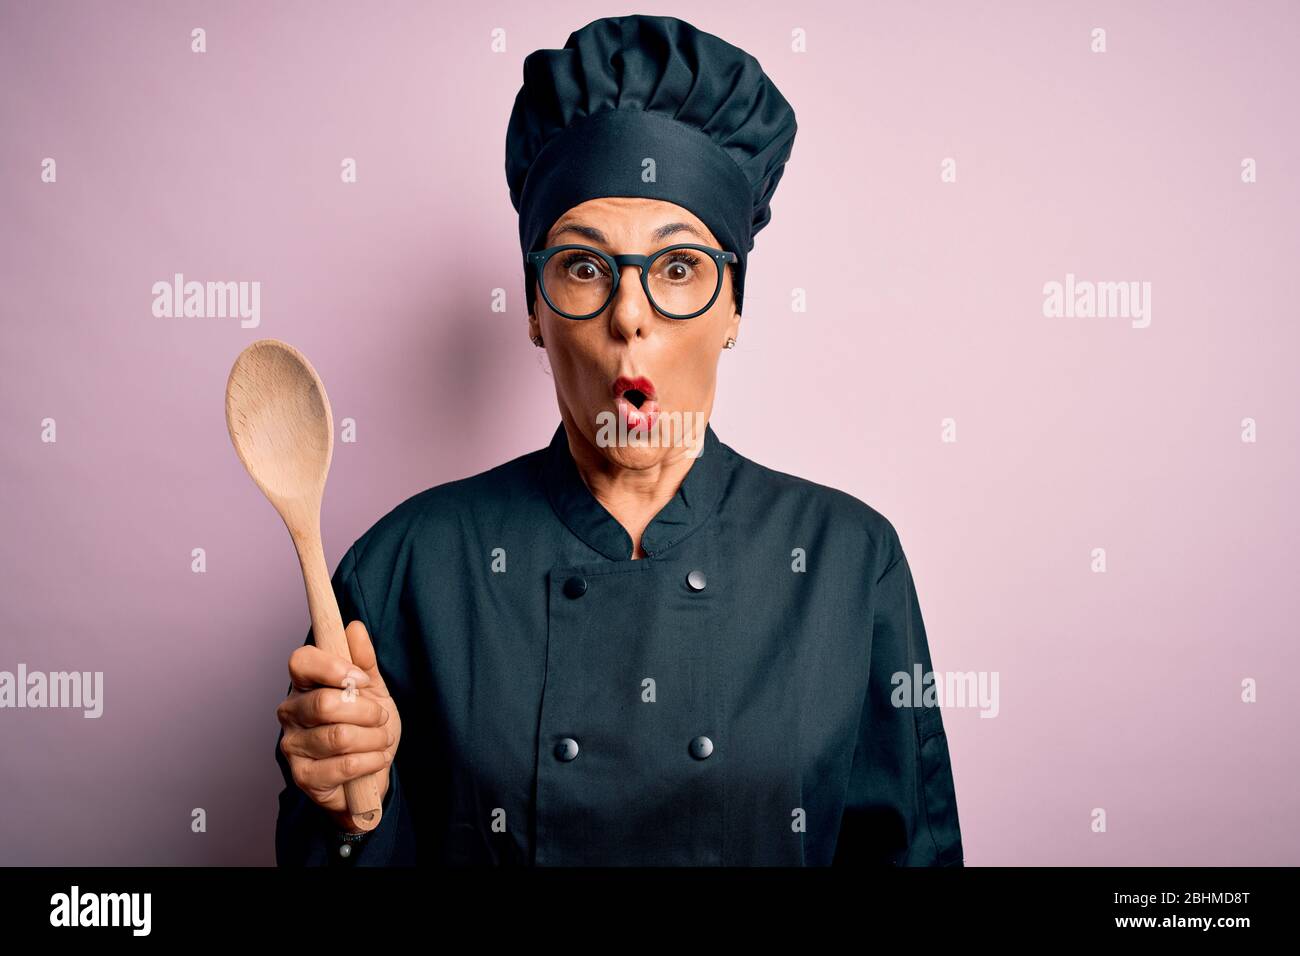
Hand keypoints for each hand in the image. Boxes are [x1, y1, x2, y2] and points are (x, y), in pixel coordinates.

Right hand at [276, 620, 401, 831]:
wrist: (372, 772)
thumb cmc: (367, 726)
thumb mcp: (372, 689)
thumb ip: (363, 660)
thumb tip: (354, 628)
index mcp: (304, 684)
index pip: (301, 661)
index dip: (335, 668)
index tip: (362, 680)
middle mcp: (290, 712)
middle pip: (325, 704)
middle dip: (366, 711)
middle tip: (380, 717)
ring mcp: (293, 746)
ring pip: (339, 737)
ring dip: (374, 738)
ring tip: (381, 740)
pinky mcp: (304, 777)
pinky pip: (344, 765)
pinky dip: (371, 761)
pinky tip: (376, 759)